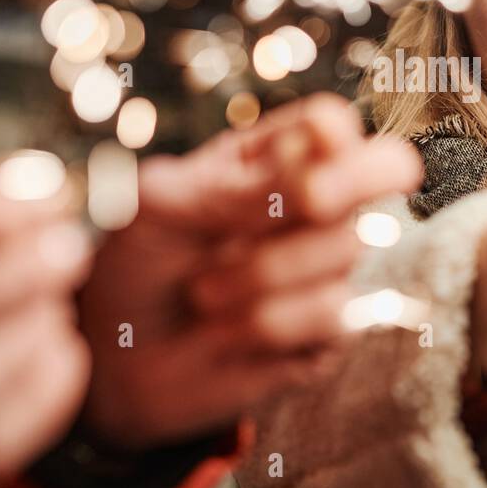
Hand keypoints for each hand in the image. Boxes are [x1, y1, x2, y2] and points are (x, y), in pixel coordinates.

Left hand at [79, 93, 422, 450]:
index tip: (322, 143)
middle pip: (374, 173)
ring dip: (263, 274)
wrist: (112, 361)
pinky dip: (270, 323)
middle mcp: (310, 208)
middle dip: (346, 184)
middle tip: (312, 200)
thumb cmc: (133, 269)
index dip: (336, 132)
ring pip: (344, 248)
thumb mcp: (161, 209)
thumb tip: (315, 173)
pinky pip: (332, 314)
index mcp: (270, 161)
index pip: (329, 126)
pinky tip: (227, 333)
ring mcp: (324, 269)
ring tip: (203, 292)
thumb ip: (235, 186)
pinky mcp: (328, 332)